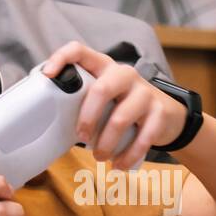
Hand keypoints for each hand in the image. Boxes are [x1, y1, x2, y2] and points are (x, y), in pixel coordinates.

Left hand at [40, 41, 187, 170]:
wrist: (167, 115)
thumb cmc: (123, 107)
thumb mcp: (105, 97)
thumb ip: (84, 101)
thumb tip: (51, 122)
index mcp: (104, 67)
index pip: (81, 51)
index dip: (62, 58)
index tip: (48, 75)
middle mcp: (125, 75)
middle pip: (102, 89)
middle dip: (88, 117)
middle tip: (81, 137)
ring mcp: (145, 92)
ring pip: (120, 119)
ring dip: (106, 144)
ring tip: (99, 156)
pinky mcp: (160, 112)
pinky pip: (142, 138)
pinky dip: (127, 156)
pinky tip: (119, 164)